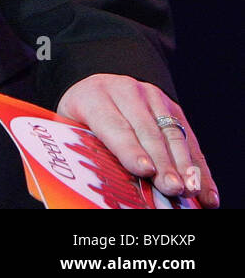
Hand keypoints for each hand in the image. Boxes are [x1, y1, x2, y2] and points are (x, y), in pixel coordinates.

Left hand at [56, 73, 218, 206]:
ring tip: (189, 190)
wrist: (98, 87)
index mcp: (93, 96)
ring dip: (183, 165)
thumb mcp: (72, 126)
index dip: (130, 149)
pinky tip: (205, 191)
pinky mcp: (172, 106)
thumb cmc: (82, 117)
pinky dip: (198, 167)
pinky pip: (188, 138)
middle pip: (147, 131)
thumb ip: (84, 146)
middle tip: (171, 188)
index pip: (113, 125)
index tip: (144, 170)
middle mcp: (125, 91)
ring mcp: (151, 96)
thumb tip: (97, 181)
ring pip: (172, 133)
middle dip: (162, 162)